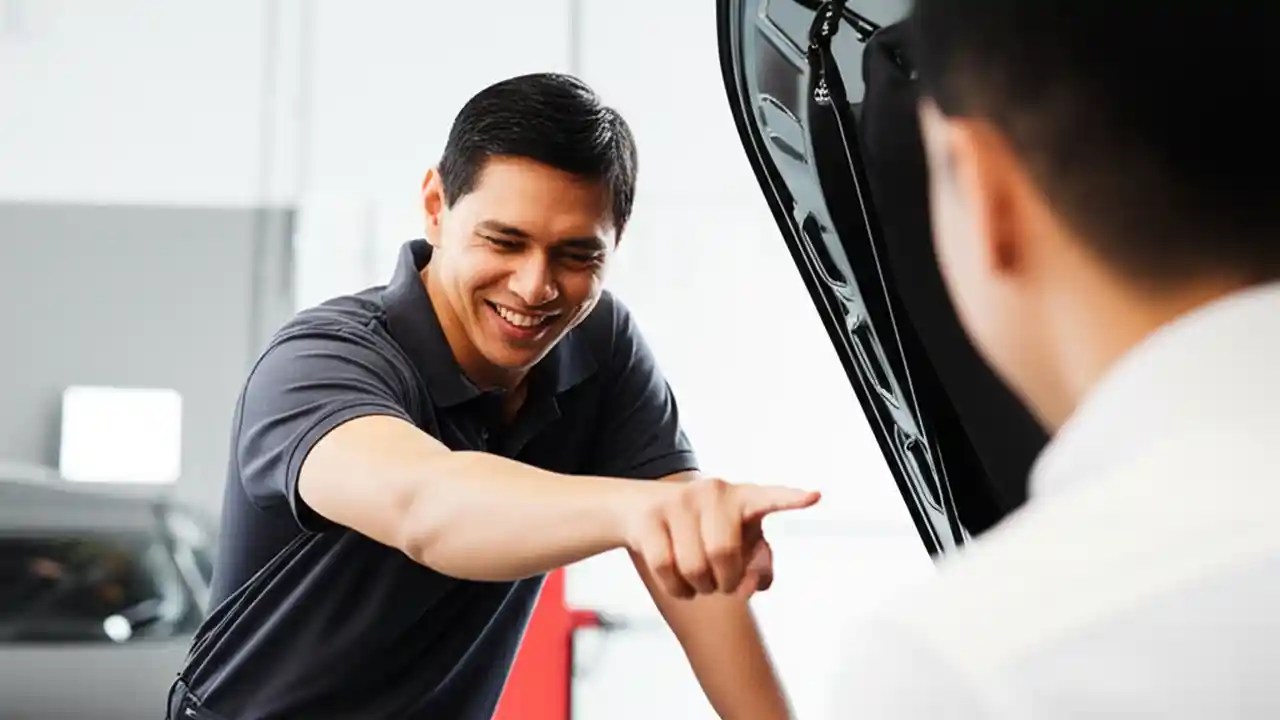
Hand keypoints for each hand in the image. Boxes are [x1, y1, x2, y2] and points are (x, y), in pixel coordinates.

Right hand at [623, 476, 819, 598]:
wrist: (640, 509)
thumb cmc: (701, 533)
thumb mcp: (735, 544)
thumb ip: (757, 568)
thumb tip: (747, 587)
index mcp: (741, 498)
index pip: (769, 498)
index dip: (790, 499)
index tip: (814, 497)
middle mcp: (712, 492)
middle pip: (724, 554)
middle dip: (723, 581)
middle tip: (720, 583)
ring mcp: (679, 501)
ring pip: (694, 568)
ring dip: (699, 588)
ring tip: (698, 581)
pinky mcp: (650, 517)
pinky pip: (665, 569)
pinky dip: (676, 588)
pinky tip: (678, 582)